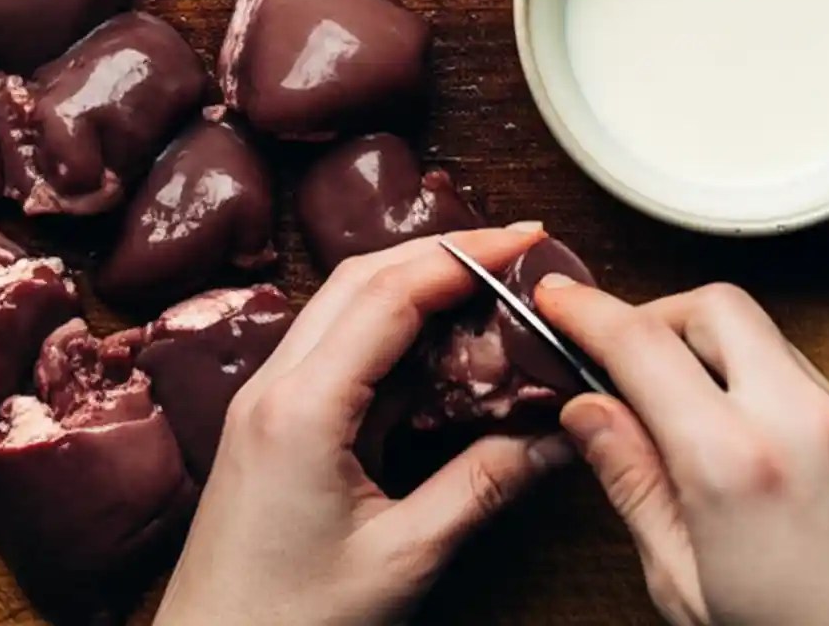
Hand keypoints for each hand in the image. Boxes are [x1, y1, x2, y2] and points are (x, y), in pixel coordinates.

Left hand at [154, 224, 575, 625]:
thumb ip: (485, 485)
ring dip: (416, 284)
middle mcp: (273, 386)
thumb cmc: (290, 623)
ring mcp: (266, 401)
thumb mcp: (403, 557)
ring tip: (490, 287)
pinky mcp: (272, 424)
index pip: (389, 295)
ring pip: (345, 306)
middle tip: (518, 250)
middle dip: (442, 252)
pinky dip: (393, 332)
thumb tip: (562, 434)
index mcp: (302, 408)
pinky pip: (337, 351)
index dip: (464, 257)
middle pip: (361, 279)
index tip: (528, 241)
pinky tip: (439, 347)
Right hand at [535, 279, 828, 625]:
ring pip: (762, 332)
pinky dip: (751, 376)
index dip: (586, 311)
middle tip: (617, 359)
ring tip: (673, 405)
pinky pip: (798, 371)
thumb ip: (632, 482)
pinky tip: (730, 429)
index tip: (556, 300)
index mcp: (735, 463)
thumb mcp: (680, 581)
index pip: (642, 344)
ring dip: (705, 346)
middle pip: (715, 306)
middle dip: (655, 316)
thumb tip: (587, 412)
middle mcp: (800, 421)